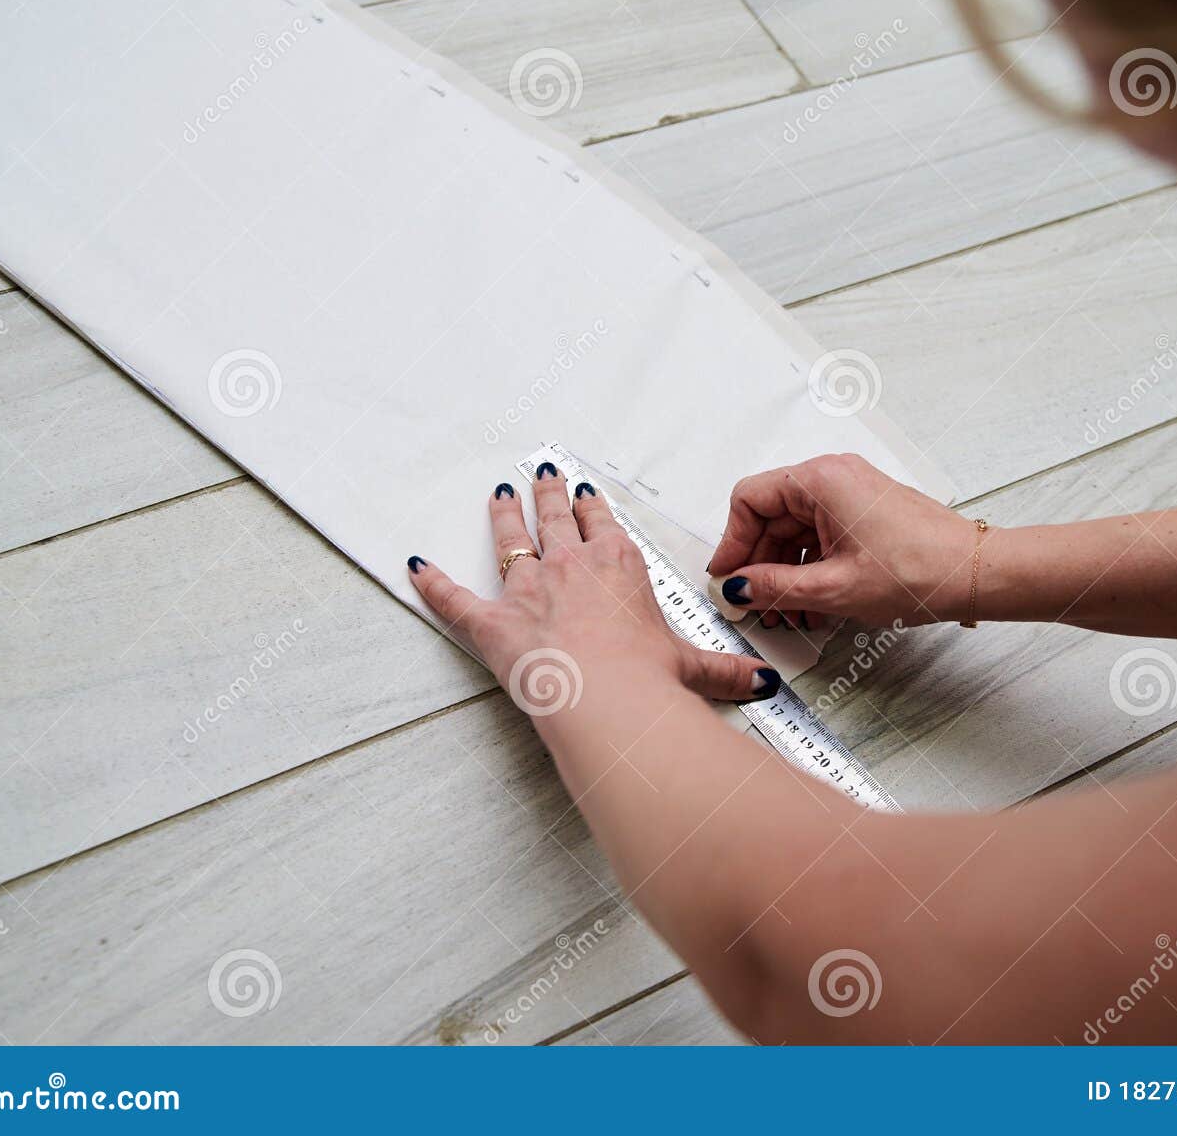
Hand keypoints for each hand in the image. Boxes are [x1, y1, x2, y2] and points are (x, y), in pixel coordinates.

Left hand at [407, 466, 781, 712]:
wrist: (606, 702)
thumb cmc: (646, 680)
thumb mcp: (694, 671)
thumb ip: (725, 671)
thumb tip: (761, 681)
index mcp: (619, 567)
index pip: (602, 525)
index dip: (590, 506)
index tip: (583, 491)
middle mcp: (572, 567)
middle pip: (555, 519)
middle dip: (545, 494)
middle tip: (538, 474)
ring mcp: (528, 590)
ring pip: (511, 540)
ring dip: (503, 516)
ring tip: (498, 494)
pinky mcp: (490, 623)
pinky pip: (454, 597)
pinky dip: (432, 583)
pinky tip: (415, 567)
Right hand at [708, 453, 977, 626]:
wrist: (975, 574)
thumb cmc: (919, 570)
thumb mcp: (832, 588)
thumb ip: (774, 587)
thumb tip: (739, 587)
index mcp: (820, 481)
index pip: (750, 499)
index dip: (732, 541)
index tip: (727, 576)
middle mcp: (833, 479)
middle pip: (771, 517)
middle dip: (759, 564)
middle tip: (753, 603)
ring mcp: (851, 495)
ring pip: (796, 531)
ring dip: (785, 573)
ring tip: (786, 614)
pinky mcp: (865, 514)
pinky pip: (821, 537)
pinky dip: (810, 569)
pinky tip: (812, 605)